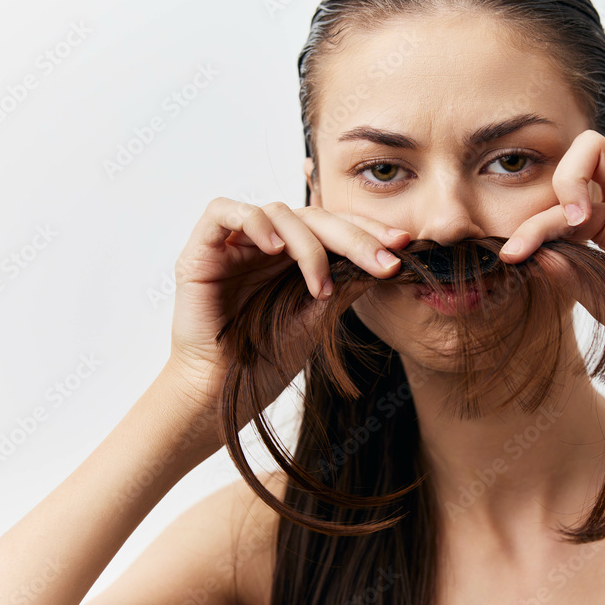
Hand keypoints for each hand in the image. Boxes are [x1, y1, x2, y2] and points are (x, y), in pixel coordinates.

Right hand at [160, 197, 409, 452]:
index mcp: (292, 258)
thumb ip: (346, 285)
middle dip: (354, 237)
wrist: (218, 393)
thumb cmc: (263, 360)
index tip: (403, 246)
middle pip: (313, 217)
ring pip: (278, 212)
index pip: (334, 229)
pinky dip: (254, 223)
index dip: (367, 232)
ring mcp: (234, 244)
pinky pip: (223, 211)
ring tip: (320, 287)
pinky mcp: (201, 248)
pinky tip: (275, 250)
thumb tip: (390, 260)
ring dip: (308, 245)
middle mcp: (265, 244)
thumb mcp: (318, 318)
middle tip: (384, 259)